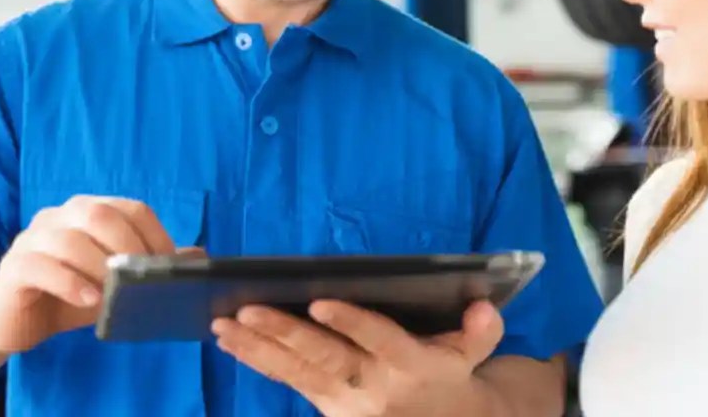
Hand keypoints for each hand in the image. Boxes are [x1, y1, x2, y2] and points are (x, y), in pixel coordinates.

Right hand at [0, 195, 197, 353]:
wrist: (13, 320)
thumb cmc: (68, 297)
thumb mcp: (115, 283)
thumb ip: (150, 267)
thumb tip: (200, 255)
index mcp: (89, 211)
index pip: (130, 209)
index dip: (154, 235)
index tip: (168, 267)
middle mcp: (60, 216)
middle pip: (100, 215)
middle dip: (129, 247)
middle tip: (143, 281)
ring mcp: (33, 238)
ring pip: (70, 239)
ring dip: (99, 267)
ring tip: (114, 294)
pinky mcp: (15, 266)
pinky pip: (42, 266)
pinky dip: (70, 282)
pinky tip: (89, 301)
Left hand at [213, 300, 504, 416]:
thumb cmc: (453, 378)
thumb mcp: (475, 356)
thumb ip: (481, 331)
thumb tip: (483, 308)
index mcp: (412, 365)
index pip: (380, 340)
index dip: (351, 322)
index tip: (322, 301)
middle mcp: (374, 386)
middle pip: (325, 358)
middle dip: (285, 334)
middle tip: (248, 310)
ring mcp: (345, 400)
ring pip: (297, 372)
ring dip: (258, 348)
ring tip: (224, 324)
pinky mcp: (325, 405)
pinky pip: (288, 382)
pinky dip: (258, 360)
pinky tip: (230, 341)